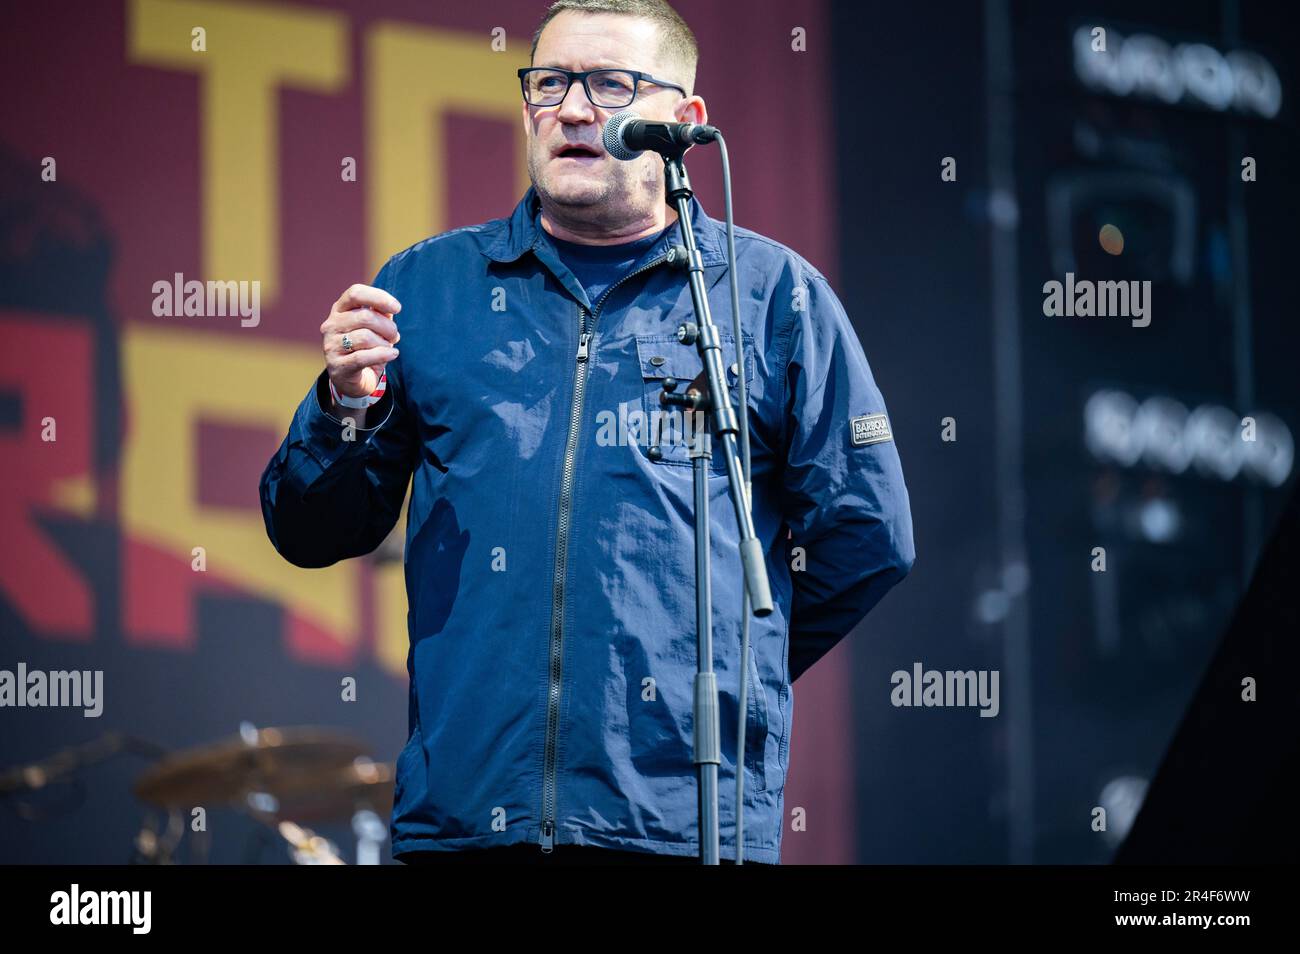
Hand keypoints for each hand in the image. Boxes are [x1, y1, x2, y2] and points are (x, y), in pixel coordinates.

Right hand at [321, 284, 401, 398]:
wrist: (353, 380)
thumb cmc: (366, 348)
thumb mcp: (375, 329)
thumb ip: (381, 314)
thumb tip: (391, 308)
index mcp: (339, 310)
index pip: (355, 293)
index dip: (378, 297)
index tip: (397, 308)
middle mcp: (331, 325)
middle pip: (365, 317)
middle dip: (388, 327)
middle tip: (394, 336)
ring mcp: (331, 345)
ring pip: (365, 337)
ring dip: (384, 343)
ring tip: (388, 348)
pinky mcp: (337, 366)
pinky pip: (363, 357)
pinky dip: (383, 355)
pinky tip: (393, 354)